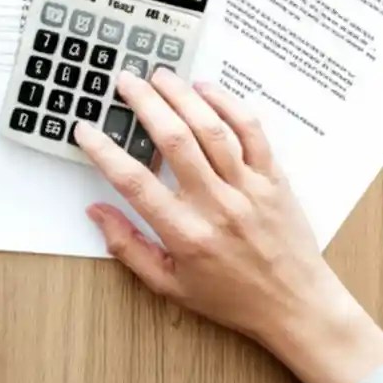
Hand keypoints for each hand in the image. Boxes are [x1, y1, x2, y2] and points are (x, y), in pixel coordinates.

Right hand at [75, 70, 382, 382]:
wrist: (297, 306)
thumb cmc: (232, 298)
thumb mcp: (169, 285)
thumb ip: (128, 247)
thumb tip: (96, 211)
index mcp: (186, 234)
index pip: (134, 183)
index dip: (104, 152)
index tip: (85, 129)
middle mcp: (217, 205)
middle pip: (175, 140)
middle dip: (145, 103)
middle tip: (125, 81)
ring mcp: (249, 188)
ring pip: (212, 128)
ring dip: (182, 96)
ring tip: (160, 76)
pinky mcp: (274, 178)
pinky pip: (252, 132)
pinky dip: (229, 105)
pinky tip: (207, 90)